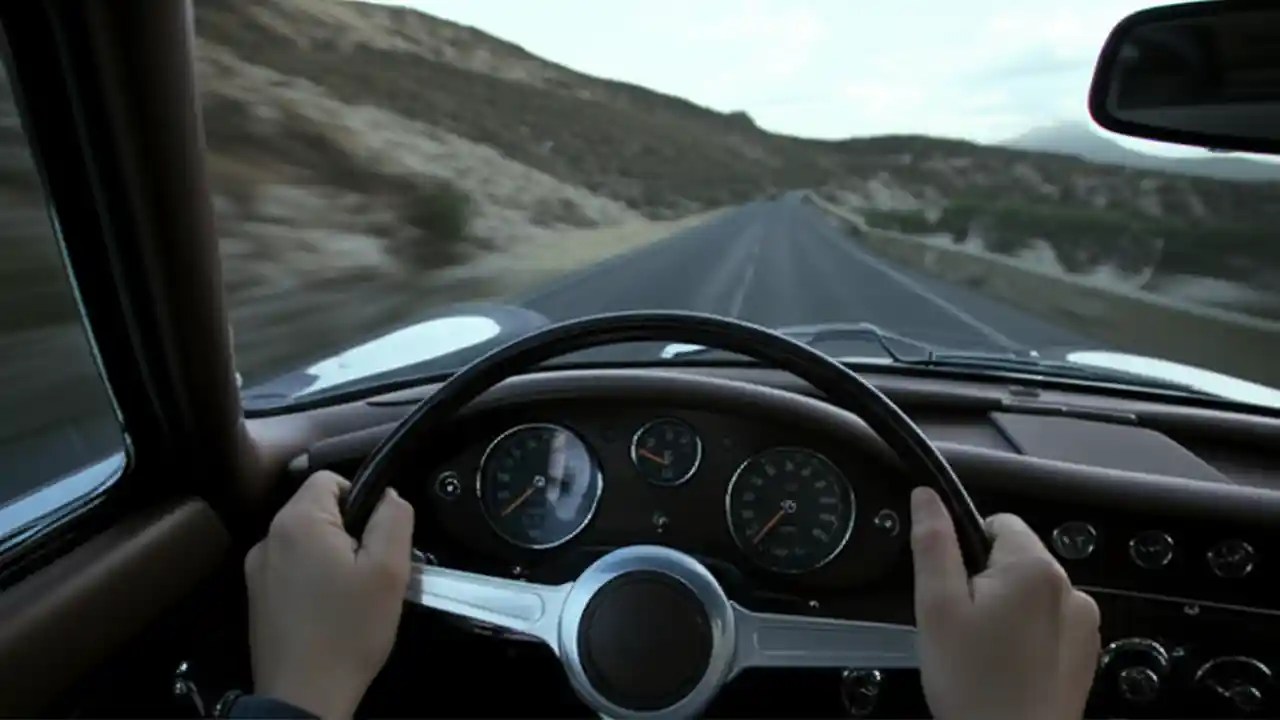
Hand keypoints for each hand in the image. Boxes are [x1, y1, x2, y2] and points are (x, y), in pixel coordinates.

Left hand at [245, 471, 413, 719]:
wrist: (303, 696)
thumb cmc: (349, 629)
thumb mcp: (388, 571)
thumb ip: (393, 520)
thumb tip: (389, 495)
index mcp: (296, 521)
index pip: (329, 478)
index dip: (361, 497)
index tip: (377, 535)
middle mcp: (267, 537)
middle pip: (315, 510)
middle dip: (348, 530)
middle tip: (371, 570)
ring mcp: (256, 570)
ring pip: (304, 541)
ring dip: (330, 556)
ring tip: (351, 594)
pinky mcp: (255, 598)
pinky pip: (290, 568)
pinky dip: (312, 578)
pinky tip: (328, 611)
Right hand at [911, 487, 1099, 719]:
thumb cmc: (971, 680)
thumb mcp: (937, 608)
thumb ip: (934, 544)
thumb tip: (928, 494)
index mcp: (1036, 567)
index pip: (997, 523)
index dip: (966, 552)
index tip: (954, 594)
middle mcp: (1072, 587)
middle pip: (1016, 558)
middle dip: (986, 584)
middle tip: (963, 630)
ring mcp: (1085, 623)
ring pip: (1031, 593)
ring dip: (1008, 610)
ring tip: (985, 654)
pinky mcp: (1087, 653)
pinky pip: (1050, 624)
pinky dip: (1028, 636)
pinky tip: (1010, 669)